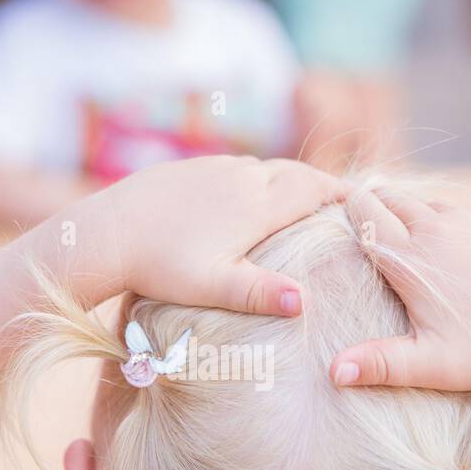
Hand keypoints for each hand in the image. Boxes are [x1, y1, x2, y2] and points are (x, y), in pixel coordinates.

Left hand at [94, 155, 341, 315]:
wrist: (106, 233)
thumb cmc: (160, 266)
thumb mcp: (213, 287)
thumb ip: (259, 293)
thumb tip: (304, 302)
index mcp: (256, 203)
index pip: (314, 188)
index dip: (342, 195)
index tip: (364, 204)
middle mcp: (240, 177)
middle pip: (294, 173)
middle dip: (321, 185)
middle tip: (343, 201)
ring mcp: (212, 167)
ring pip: (263, 168)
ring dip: (287, 181)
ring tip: (301, 202)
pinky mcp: (188, 168)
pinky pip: (234, 169)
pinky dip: (254, 180)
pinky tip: (248, 199)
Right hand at [329, 193, 470, 391]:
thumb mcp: (429, 365)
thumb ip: (379, 363)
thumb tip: (333, 372)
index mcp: (412, 260)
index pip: (366, 214)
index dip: (349, 209)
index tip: (337, 213)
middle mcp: (438, 230)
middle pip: (391, 197)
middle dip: (374, 204)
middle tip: (361, 216)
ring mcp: (470, 222)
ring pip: (424, 202)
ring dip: (408, 213)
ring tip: (398, 232)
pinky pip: (457, 211)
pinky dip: (441, 220)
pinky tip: (441, 243)